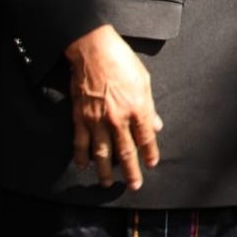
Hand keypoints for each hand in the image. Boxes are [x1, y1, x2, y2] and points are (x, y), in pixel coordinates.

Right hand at [65, 24, 162, 189]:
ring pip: (102, 152)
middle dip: (131, 170)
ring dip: (105, 170)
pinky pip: (80, 142)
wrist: (93, 51)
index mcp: (138, 108)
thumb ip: (149, 108)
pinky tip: (83, 165)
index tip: (152, 164)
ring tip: (108, 184)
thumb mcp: (144, 82)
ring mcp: (97, 120)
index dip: (150, 153)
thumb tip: (156, 126)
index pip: (146, 138)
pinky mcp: (80, 117)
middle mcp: (118, 118)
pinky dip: (81, 156)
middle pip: (125, 151)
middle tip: (134, 185)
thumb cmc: (122, 62)